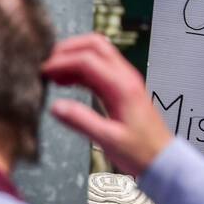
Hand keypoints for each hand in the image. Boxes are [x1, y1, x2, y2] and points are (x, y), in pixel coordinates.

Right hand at [41, 33, 172, 176]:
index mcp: (122, 87)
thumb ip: (81, 121)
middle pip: (94, 45)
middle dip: (67, 49)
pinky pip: (98, 68)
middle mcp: (125, 77)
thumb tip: (55, 106)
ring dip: (72, 57)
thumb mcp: (108, 140)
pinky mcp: (121, 88)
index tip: (42, 72)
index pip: (87, 59)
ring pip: (96, 53)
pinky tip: (64, 82)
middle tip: (45, 64)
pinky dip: (79, 69)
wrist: (161, 158)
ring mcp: (124, 80)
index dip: (61, 62)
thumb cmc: (141, 151)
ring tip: (51, 74)